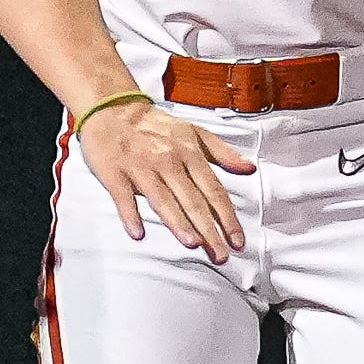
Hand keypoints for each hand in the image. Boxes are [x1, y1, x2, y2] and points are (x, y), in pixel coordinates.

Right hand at [77, 98, 254, 263]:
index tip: (237, 241)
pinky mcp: (115, 173)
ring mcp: (141, 167)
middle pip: (192, 200)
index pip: (213, 190)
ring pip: (162, 199)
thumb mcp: (194, 132)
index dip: (227, 217)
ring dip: (177, 222)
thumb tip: (249, 168)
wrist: (113, 108)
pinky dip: (130, 214)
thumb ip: (222, 152)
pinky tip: (138, 233)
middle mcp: (168, 161)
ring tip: (192, 243)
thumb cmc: (156, 125)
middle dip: (209, 230)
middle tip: (220, 256)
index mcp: (189, 153)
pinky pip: (124, 197)